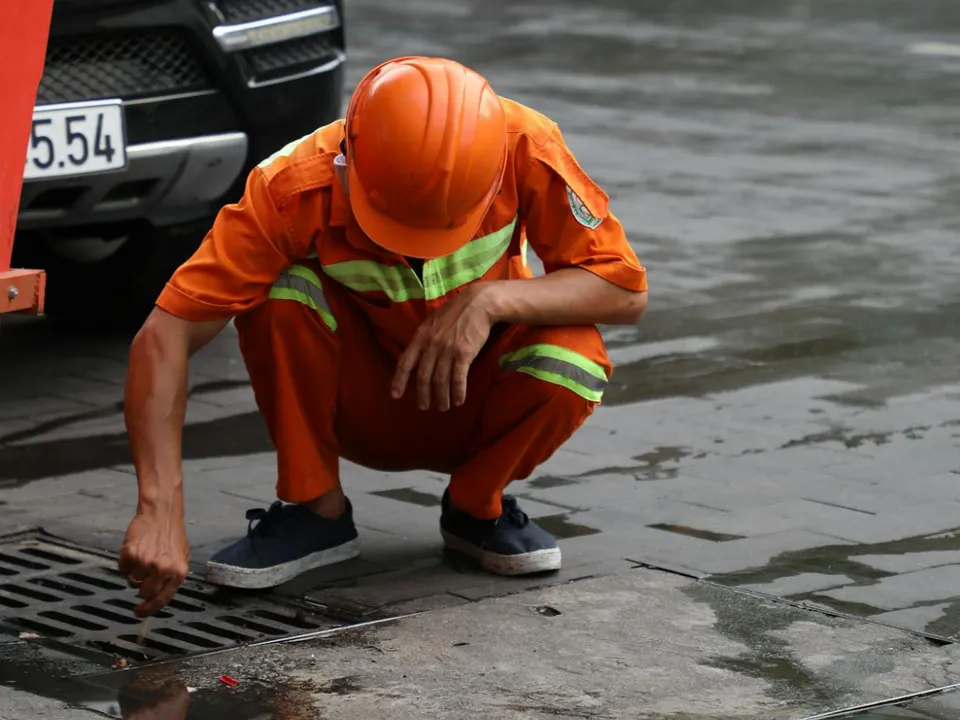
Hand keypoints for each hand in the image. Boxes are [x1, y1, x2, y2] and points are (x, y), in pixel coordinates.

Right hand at [118, 510, 189, 616]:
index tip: (140, 612)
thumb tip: (161, 595)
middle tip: (145, 575)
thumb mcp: (182, 557)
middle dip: (143, 587)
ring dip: (135, 574)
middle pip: (144, 593)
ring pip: (132, 581)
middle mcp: (162, 569)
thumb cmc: (172, 534)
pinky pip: (123, 569)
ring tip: (143, 558)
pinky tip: (135, 552)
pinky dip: (126, 564)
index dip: (149, 609)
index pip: (162, 600)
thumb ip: (173, 577)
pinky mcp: (130, 554)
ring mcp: (145, 562)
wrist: (162, 513)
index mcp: (178, 572)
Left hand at [392, 285, 496, 410]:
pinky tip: (458, 401)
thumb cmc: (456, 311)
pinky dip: (457, 392)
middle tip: (423, 407)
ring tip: (443, 407)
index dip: (399, 381)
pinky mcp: (463, 354)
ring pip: (440, 380)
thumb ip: (424, 338)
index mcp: (420, 337)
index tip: (395, 396)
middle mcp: (431, 345)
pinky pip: (458, 378)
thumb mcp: (433, 321)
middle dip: (422, 395)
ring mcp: (447, 350)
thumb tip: (418, 355)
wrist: (478, 303)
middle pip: (423, 376)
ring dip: (441, 397)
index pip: (405, 363)